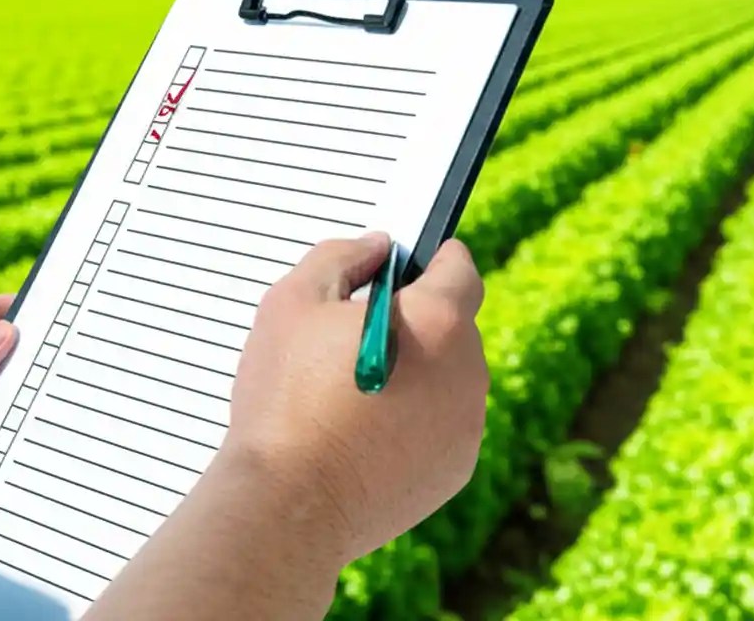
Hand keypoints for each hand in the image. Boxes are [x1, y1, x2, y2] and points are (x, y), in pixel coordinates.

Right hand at [225, 232, 489, 561]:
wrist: (289, 505)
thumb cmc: (287, 402)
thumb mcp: (294, 301)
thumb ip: (341, 256)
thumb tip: (375, 248)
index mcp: (438, 320)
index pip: (460, 267)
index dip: (434, 259)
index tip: (409, 265)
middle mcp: (466, 371)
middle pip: (453, 325)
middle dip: (416, 322)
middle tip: (358, 336)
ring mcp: (466, 425)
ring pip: (448, 379)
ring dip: (417, 374)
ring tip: (355, 391)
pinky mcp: (455, 470)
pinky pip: (442, 428)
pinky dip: (416, 424)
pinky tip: (365, 433)